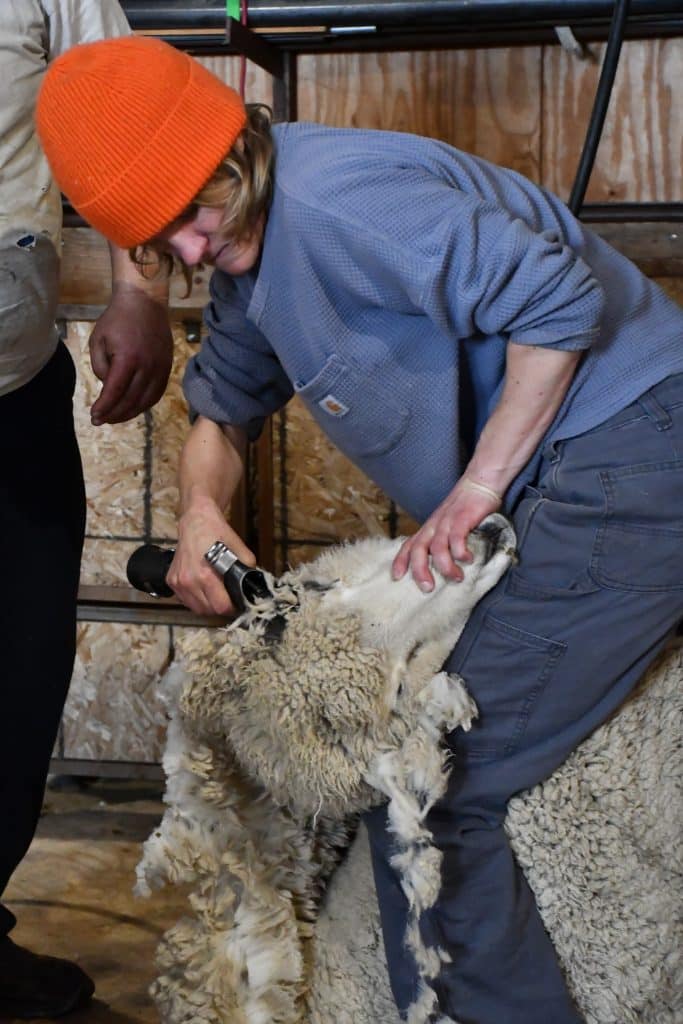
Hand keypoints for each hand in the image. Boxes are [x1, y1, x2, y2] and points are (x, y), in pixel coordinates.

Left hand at [88, 284, 173, 424]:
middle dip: (114, 414)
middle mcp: (147, 367)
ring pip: (145, 401)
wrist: (145, 302)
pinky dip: (144, 404)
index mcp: (128, 359)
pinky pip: (156, 393)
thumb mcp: (98, 339)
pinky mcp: (167, 368)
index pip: (114, 392)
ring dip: (129, 413)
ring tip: (115, 417)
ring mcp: (160, 368)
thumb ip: (99, 366)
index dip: (104, 407)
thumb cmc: (117, 319)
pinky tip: (133, 407)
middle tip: (101, 420)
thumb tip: (107, 387)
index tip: (94, 416)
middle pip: (130, 401)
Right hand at [167, 495, 255, 615]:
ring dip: (208, 606)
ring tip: (216, 595)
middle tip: (228, 599)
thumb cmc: (216, 532)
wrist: (196, 520)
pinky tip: (203, 590)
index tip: (236, 603)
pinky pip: (186, 600)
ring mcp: (178, 582)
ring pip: (196, 608)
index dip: (232, 608)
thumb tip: (252, 583)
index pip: (220, 607)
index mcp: (205, 575)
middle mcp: (188, 581)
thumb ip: (247, 567)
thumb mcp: (239, 548)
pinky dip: (196, 600)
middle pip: (208, 610)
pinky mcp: (171, 580)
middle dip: (221, 607)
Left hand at [392, 478, 501, 589]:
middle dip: (419, 571)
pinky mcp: (462, 518)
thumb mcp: (449, 524)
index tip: (396, 577)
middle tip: (427, 588)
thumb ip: (444, 540)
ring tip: (457, 577)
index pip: (409, 545)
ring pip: (437, 548)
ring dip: (445, 566)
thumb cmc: (465, 506)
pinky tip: (469, 559)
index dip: (400, 561)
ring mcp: (447, 522)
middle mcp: (434, 525)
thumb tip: (446, 564)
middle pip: (418, 549)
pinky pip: (457, 539)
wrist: (479, 482)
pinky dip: (461, 552)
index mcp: (429, 528)